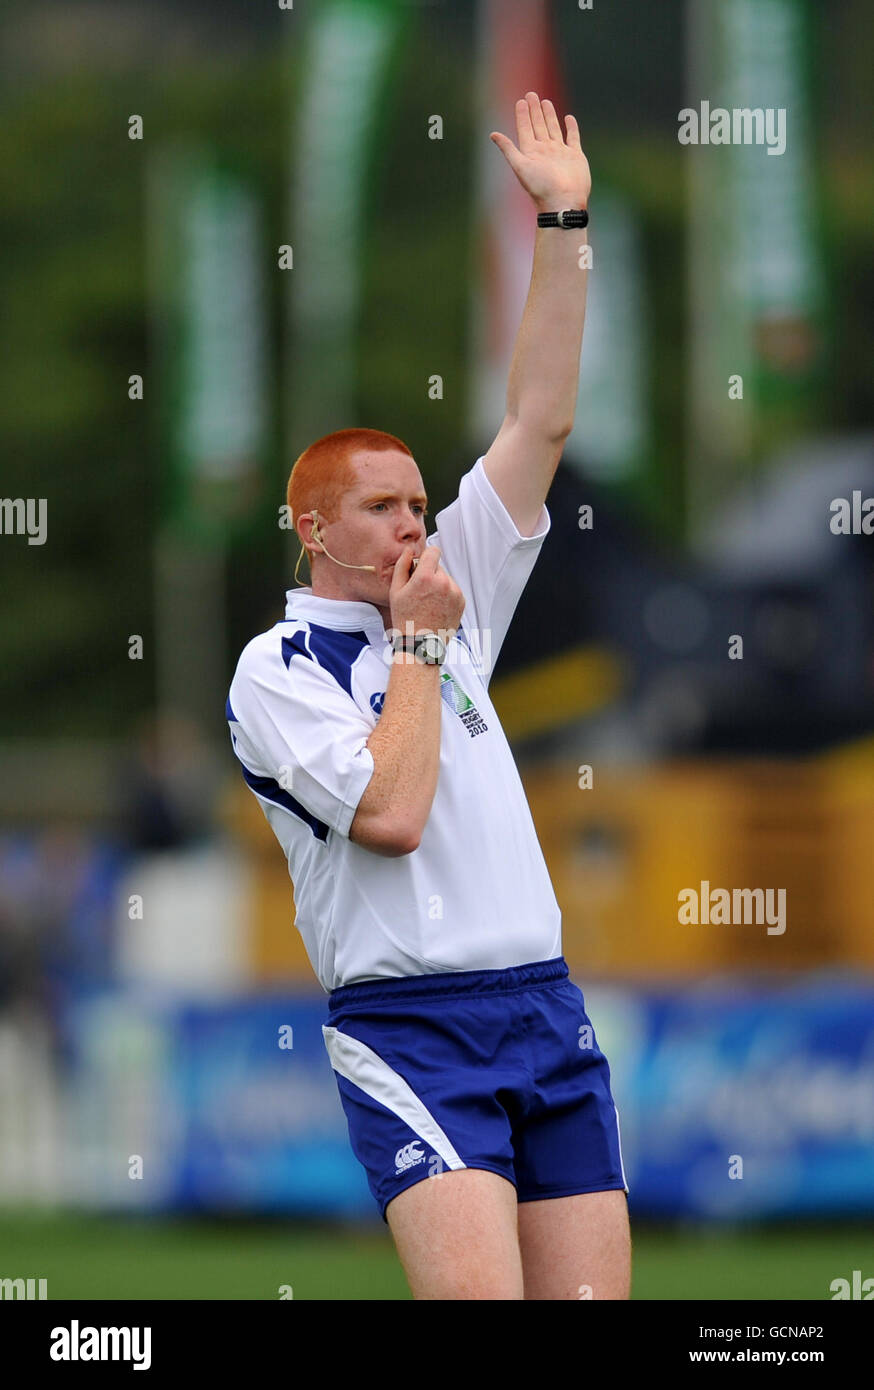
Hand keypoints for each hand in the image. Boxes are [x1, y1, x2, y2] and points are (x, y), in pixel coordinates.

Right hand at [389, 545, 464, 646]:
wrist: (420, 643)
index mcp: (426, 577)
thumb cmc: (405, 619)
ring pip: (446, 579)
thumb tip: (409, 551)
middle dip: (430, 574)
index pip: (433, 551)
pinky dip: (446, 596)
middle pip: (438, 567)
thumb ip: (402, 566)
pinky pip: (453, 591)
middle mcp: (444, 583)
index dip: (426, 557)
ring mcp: (455, 593)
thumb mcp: (396, 591)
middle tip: (420, 592)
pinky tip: (436, 608)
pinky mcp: (461, 602)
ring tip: (428, 603)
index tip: (421, 566)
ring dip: (438, 585)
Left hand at [489, 91, 590, 212]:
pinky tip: (568, 118)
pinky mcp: (575, 156)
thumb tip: (492, 134)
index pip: (525, 129)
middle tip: (531, 94)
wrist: (563, 202)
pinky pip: (572, 138)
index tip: (520, 101)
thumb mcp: (520, 166)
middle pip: (538, 125)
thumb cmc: (541, 188)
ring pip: (553, 129)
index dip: (522, 115)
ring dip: (549, 116)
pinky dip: (571, 128)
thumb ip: (508, 149)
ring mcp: (560, 153)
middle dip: (534, 110)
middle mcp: (545, 151)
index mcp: (531, 152)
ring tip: (545, 102)